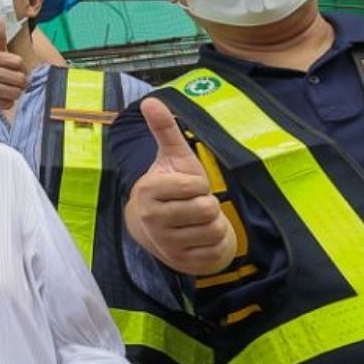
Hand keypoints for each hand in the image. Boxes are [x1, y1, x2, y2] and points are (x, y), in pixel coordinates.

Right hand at [126, 97, 234, 274]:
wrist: (160, 232)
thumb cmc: (172, 189)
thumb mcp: (172, 159)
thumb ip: (164, 130)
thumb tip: (150, 100)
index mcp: (147, 192)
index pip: (196, 187)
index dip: (199, 184)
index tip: (187, 188)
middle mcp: (152, 220)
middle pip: (206, 209)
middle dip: (207, 205)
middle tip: (193, 206)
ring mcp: (165, 243)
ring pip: (213, 230)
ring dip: (213, 224)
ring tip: (198, 221)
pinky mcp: (181, 262)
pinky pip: (215, 250)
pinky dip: (216, 243)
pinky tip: (202, 238)